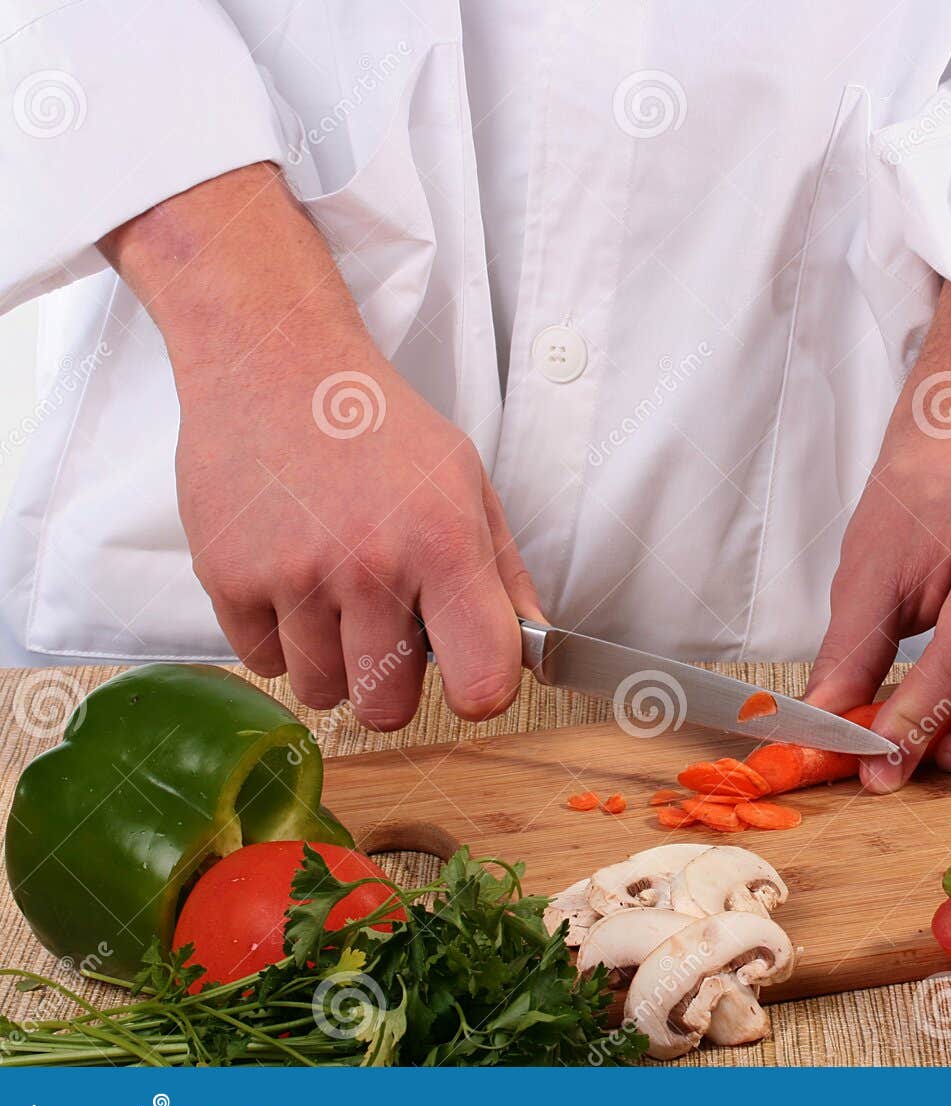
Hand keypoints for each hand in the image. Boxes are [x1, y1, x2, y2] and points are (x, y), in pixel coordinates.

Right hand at [99, 164, 538, 728]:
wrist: (274, 362)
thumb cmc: (378, 425)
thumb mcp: (465, 482)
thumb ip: (503, 575)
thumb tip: (533, 654)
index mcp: (444, 544)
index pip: (483, 679)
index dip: (482, 693)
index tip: (471, 679)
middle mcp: (370, 566)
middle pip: (388, 709)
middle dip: (392, 684)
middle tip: (388, 631)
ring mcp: (293, 576)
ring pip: (321, 691)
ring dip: (332, 662)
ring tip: (335, 596)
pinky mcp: (227, 578)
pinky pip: (261, 663)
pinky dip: (278, 638)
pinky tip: (290, 582)